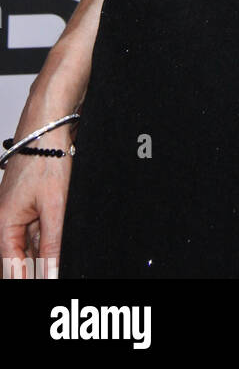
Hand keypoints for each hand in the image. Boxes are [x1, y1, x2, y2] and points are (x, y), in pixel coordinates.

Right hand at [0, 94, 80, 278]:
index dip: (25, 280)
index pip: (11, 267)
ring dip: (43, 254)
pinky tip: (59, 245)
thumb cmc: (45, 158)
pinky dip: (48, 238)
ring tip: (59, 265)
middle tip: (54, 275)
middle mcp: (7, 219)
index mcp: (5, 224)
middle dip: (35, 268)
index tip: (42, 286)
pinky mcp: (32, 202)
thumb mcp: (54, 207)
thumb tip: (52, 272)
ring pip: (30, 243)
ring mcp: (19, 210)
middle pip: (20, 256)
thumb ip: (52, 243)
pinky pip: (37, 228)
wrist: (49, 127)